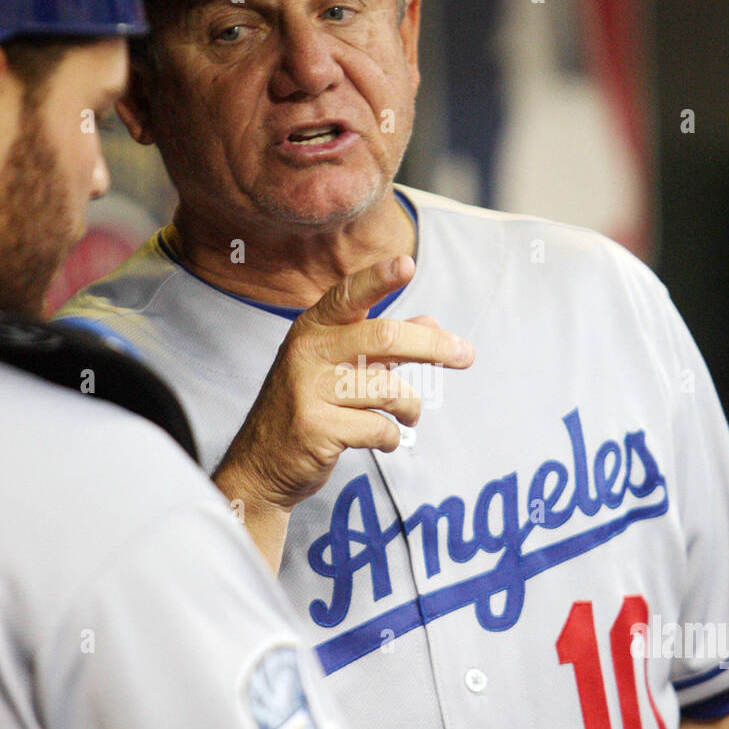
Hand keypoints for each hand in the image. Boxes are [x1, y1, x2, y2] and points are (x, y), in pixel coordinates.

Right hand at [213, 254, 473, 545]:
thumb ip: (382, 343)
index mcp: (313, 329)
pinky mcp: (316, 429)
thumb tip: (431, 320)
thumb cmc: (307, 406)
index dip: (379, 278)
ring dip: (411, 406)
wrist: (262, 463)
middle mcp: (308, 353)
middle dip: (433, 345)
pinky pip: (379, 428)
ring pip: (388, 389)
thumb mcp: (337, 365)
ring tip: (410, 415)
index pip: (348, 295)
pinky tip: (386, 439)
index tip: (408, 264)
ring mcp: (309, 391)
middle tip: (465, 355)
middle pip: (385, 338)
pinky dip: (393, 436)